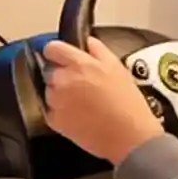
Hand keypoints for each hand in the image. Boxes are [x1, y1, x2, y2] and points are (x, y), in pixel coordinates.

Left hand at [41, 37, 165, 165]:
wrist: (128, 136)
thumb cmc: (127, 103)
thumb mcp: (118, 67)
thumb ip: (98, 50)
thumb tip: (87, 42)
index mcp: (78, 64)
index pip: (52, 48)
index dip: (57, 52)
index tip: (62, 57)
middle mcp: (62, 80)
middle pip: (49, 70)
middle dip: (61, 75)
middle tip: (80, 85)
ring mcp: (56, 101)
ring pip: (49, 91)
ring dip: (59, 94)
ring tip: (81, 103)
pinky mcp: (55, 121)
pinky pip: (50, 110)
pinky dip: (60, 112)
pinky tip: (78, 115)